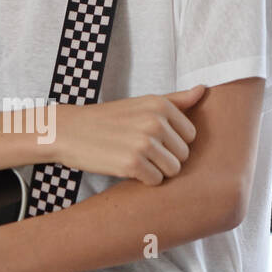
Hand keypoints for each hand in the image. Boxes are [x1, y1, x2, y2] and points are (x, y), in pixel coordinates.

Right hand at [50, 85, 205, 185]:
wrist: (68, 131)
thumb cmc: (108, 120)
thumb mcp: (142, 104)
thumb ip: (175, 100)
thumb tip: (203, 90)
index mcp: (160, 105)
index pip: (190, 136)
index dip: (172, 143)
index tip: (151, 139)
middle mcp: (155, 121)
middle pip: (184, 155)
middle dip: (165, 158)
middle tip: (140, 151)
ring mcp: (143, 143)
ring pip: (173, 170)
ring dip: (156, 171)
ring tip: (135, 160)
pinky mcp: (132, 164)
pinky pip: (156, 181)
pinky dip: (144, 180)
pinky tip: (128, 169)